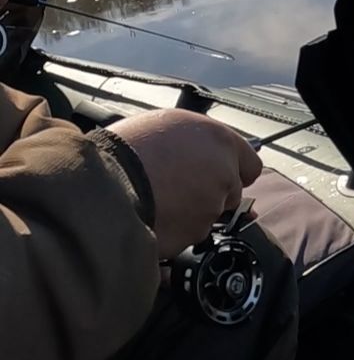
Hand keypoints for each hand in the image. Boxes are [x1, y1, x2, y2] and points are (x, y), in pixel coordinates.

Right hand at [105, 109, 261, 258]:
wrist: (99, 184)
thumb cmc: (123, 150)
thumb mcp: (163, 125)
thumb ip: (195, 141)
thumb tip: (201, 152)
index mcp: (219, 141)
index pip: (250, 165)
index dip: (234, 172)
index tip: (224, 177)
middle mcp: (224, 174)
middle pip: (231, 192)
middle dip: (210, 194)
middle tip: (177, 188)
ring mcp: (212, 206)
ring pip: (208, 215)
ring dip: (191, 213)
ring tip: (157, 200)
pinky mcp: (195, 233)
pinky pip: (189, 235)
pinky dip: (175, 230)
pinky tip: (152, 216)